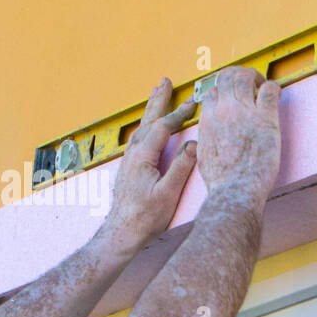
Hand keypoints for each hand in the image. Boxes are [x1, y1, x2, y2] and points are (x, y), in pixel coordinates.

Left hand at [101, 78, 198, 252]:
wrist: (121, 234)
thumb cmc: (144, 218)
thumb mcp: (168, 193)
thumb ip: (181, 167)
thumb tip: (194, 144)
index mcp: (143, 157)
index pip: (163, 127)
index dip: (179, 113)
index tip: (192, 103)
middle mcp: (133, 155)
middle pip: (148, 121)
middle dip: (158, 101)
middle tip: (163, 82)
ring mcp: (129, 162)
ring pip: (142, 129)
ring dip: (151, 111)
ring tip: (157, 97)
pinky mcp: (129, 169)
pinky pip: (139, 139)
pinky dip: (147, 127)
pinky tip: (149, 129)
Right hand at [196, 66, 281, 201]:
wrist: (235, 190)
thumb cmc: (221, 181)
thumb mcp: (203, 157)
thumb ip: (204, 142)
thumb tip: (203, 142)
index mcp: (208, 120)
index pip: (211, 92)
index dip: (221, 90)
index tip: (230, 96)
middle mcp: (224, 111)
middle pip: (227, 76)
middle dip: (237, 75)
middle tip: (248, 83)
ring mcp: (245, 112)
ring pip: (245, 77)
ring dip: (254, 76)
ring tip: (260, 85)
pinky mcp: (266, 118)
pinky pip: (270, 90)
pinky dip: (273, 87)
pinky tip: (275, 94)